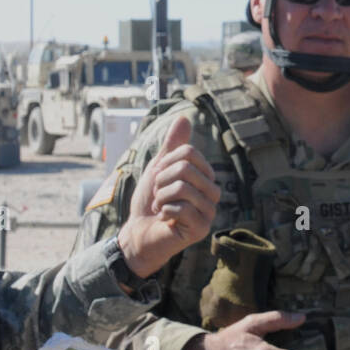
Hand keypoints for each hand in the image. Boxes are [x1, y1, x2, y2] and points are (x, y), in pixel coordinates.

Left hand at [117, 115, 220, 279]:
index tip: (159, 179)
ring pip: (183, 188)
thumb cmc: (149, 202)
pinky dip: (164, 211)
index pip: (189, 153)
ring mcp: (209, 212)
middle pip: (186, 169)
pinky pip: (182, 208)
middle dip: (161, 181)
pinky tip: (165, 220)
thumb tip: (184, 118)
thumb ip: (172, 147)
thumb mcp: (158, 169)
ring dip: (161, 197)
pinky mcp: (201, 229)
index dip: (166, 163)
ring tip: (160, 208)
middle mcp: (212, 193)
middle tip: (158, 196)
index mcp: (205, 177)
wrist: (138, 232)